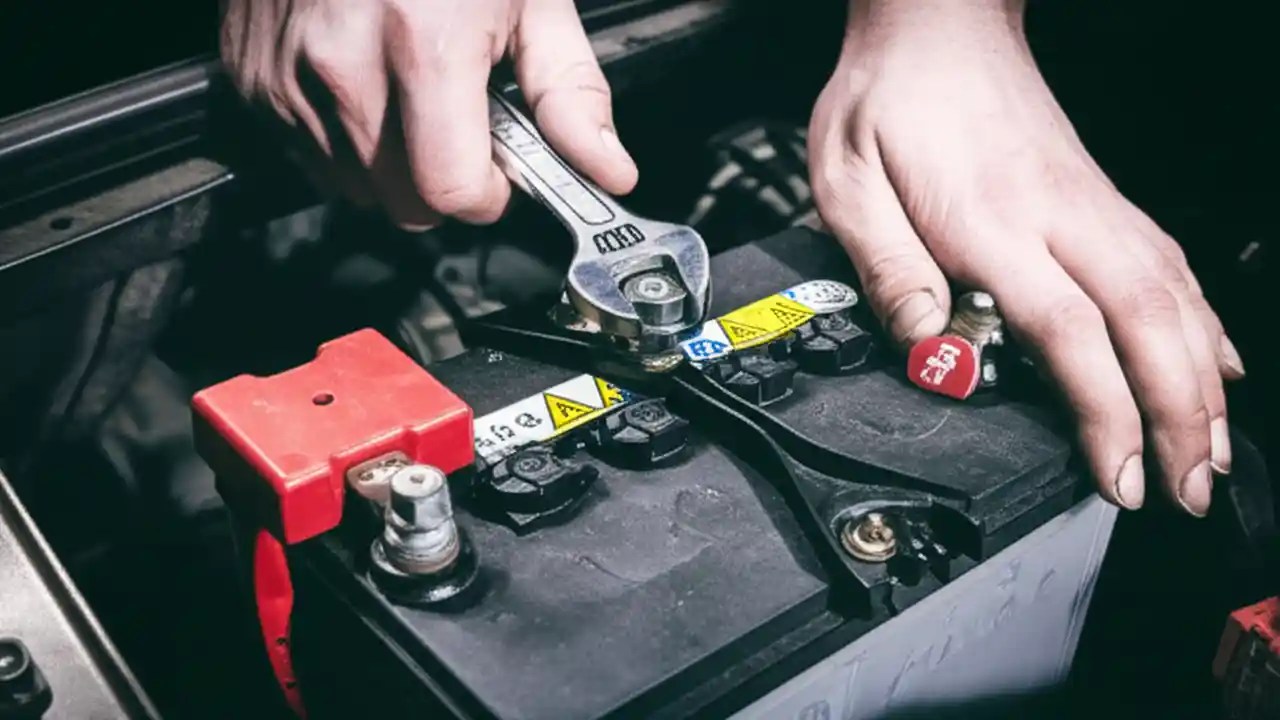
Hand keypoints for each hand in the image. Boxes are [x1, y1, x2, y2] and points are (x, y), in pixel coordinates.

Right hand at [220, 0, 637, 227]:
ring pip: (354, 187)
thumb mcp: (531, 1)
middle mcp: (343, 66)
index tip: (499, 172)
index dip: (487, 194)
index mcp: (425, 46)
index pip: (450, 192)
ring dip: (391, 164)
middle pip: (402, 203)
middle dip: (443, 184)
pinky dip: (342, 138)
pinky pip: (306, 154)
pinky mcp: (251, 75)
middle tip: (459, 126)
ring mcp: (286, 74)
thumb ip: (570, 95)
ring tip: (409, 91)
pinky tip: (363, 81)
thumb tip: (606, 172)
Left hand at [808, 1, 1243, 514]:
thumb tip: (929, 347)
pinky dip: (1204, 323)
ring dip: (1202, 381)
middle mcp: (1059, 215)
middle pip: (1144, 323)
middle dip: (1176, 416)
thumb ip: (888, 268)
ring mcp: (1091, 204)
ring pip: (1174, 299)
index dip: (1103, 410)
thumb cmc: (889, 101)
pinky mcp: (1101, 198)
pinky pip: (1171, 267)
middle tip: (1186, 489)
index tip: (1118, 473)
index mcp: (990, 220)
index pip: (1066, 329)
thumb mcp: (848, 183)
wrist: (936, 26)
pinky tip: (1218, 364)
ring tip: (1212, 452)